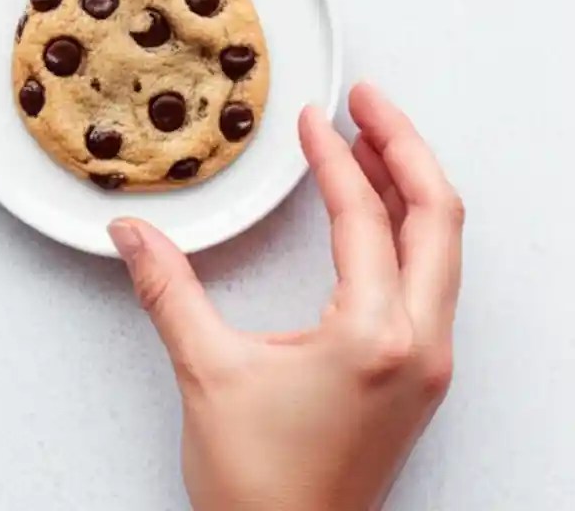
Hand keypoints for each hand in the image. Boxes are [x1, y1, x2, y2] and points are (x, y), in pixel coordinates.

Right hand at [109, 83, 462, 510]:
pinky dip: (408, 235)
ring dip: (410, 189)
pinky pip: (430, 282)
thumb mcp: (207, 373)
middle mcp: (418, 345)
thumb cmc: (261, 486)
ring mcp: (426, 363)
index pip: (366, 219)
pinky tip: (374, 219)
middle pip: (438, 218)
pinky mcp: (416, 377)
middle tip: (369, 102)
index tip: (312, 120)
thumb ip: (169, 291)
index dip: (336, 159)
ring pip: (442, 250)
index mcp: (375, 337)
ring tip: (371, 145)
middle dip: (406, 147)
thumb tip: (131, 235)